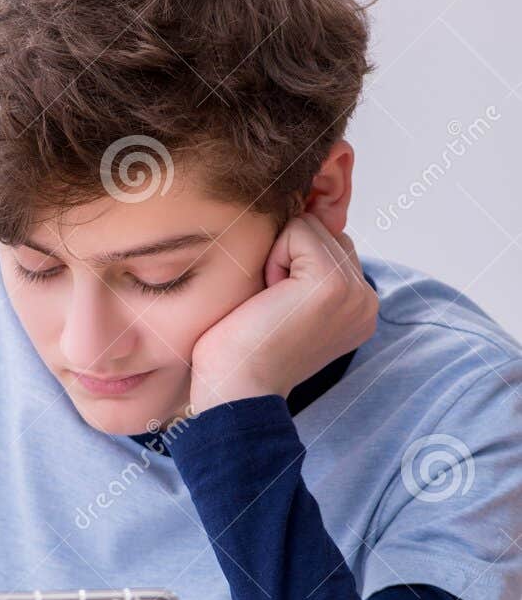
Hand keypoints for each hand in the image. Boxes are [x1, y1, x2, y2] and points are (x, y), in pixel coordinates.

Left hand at [188, 215, 378, 415]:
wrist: (234, 391)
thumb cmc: (241, 349)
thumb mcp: (284, 301)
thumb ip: (305, 266)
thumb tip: (301, 207)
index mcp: (357, 307)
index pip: (330, 245)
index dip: (291, 262)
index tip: (276, 308)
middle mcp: (366, 300)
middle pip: (323, 232)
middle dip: (287, 256)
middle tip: (271, 306)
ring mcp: (354, 291)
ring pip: (310, 227)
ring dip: (278, 256)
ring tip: (270, 302)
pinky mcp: (333, 283)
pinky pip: (298, 229)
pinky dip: (273, 256)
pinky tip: (268, 297)